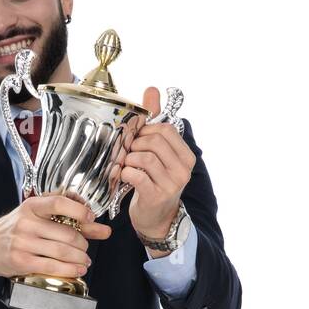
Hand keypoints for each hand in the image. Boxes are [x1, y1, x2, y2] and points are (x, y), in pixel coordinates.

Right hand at [0, 190, 111, 287]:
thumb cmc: (15, 230)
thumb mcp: (36, 217)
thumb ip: (67, 219)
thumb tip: (102, 228)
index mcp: (31, 206)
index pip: (59, 202)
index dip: (79, 210)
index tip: (90, 218)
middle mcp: (26, 222)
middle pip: (66, 233)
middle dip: (83, 244)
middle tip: (85, 249)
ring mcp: (23, 242)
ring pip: (62, 251)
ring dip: (80, 259)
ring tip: (84, 261)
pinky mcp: (21, 261)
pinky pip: (52, 266)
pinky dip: (69, 270)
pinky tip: (77, 270)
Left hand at [111, 87, 195, 237]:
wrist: (156, 219)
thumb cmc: (154, 181)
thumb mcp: (158, 153)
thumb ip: (155, 122)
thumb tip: (152, 89)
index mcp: (186, 156)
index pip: (166, 130)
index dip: (146, 131)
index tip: (136, 140)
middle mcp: (183, 169)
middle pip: (154, 141)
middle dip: (135, 144)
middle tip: (127, 152)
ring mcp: (171, 184)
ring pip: (144, 157)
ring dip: (128, 159)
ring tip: (125, 164)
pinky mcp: (156, 196)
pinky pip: (136, 175)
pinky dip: (125, 173)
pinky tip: (123, 176)